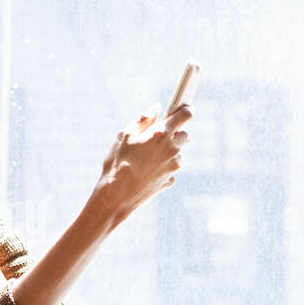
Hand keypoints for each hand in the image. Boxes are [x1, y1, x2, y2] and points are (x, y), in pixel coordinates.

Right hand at [94, 101, 193, 226]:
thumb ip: (143, 120)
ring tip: (147, 158)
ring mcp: (173, 166)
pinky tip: (146, 172)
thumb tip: (155, 109)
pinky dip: (162, 168)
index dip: (186, 109)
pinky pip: (170, 169)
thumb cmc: (118, 162)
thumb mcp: (125, 135)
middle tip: (158, 136)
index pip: (184, 115)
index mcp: (161, 134)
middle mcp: (171, 149)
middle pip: (185, 135)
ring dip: (168, 152)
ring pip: (177, 153)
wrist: (117, 196)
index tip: (184, 108)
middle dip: (175, 133)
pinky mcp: (170, 180)